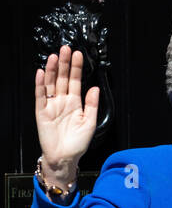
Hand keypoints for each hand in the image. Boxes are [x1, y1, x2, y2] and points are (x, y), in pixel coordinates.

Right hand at [36, 44, 98, 180]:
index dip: (76, 68)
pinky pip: (40, 96)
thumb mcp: (89, 123)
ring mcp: (51, 106)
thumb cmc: (77, 144)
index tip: (78, 55)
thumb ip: (92, 105)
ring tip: (55, 56)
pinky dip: (40, 84)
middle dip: (64, 64)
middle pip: (62, 78)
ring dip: (52, 70)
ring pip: (51, 84)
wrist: (65, 158)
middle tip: (66, 49)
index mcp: (75, 103)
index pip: (75, 81)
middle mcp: (62, 102)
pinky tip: (42, 73)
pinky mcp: (41, 112)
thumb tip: (95, 88)